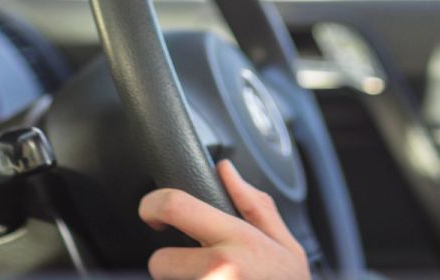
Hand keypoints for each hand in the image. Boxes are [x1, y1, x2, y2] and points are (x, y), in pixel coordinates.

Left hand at [139, 161, 310, 279]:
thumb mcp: (286, 246)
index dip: (153, 204)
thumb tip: (225, 170)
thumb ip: (255, 205)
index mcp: (238, 240)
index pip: (175, 206)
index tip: (153, 212)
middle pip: (159, 261)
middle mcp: (218, 270)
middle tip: (193, 268)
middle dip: (171, 265)